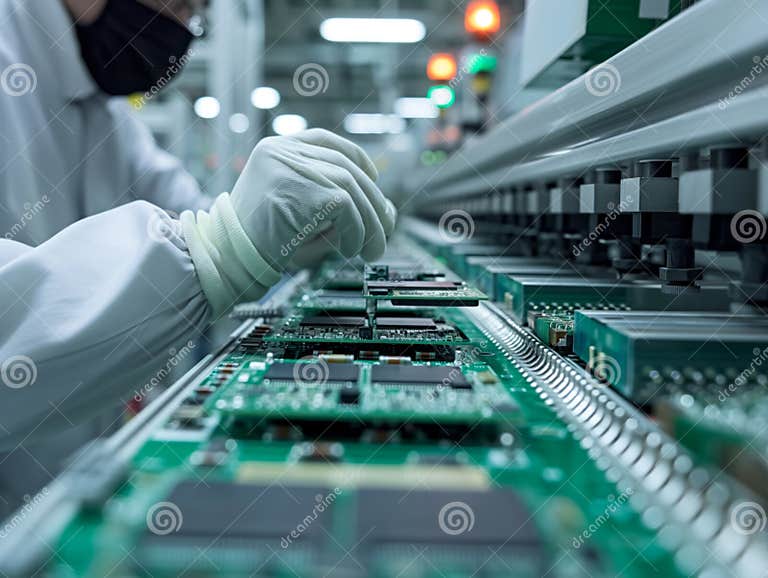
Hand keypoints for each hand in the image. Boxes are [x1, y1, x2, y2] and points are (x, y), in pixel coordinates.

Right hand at [180, 129, 396, 315]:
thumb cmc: (263, 242)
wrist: (228, 259)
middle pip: (346, 167)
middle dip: (373, 202)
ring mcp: (289, 165)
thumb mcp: (302, 215)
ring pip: (351, 186)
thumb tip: (389, 210)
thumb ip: (338, 206)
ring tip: (372, 249)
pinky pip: (345, 206)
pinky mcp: (299, 187)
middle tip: (385, 230)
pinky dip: (356, 231)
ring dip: (370, 222)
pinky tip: (350, 248)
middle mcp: (283, 151)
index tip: (374, 179)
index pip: (325, 141)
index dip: (356, 158)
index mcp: (277, 149)